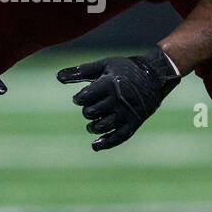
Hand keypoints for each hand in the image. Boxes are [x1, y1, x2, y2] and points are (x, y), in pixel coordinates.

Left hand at [56, 47, 180, 149]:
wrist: (154, 76)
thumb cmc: (124, 69)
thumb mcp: (103, 66)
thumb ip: (80, 71)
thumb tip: (57, 77)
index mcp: (111, 84)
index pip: (85, 97)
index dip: (79, 99)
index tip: (81, 98)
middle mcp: (119, 100)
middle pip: (92, 112)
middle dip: (87, 111)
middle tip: (90, 107)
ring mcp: (127, 113)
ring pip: (103, 126)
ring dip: (93, 127)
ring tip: (92, 124)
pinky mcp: (135, 123)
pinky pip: (119, 137)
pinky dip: (106, 143)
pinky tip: (95, 145)